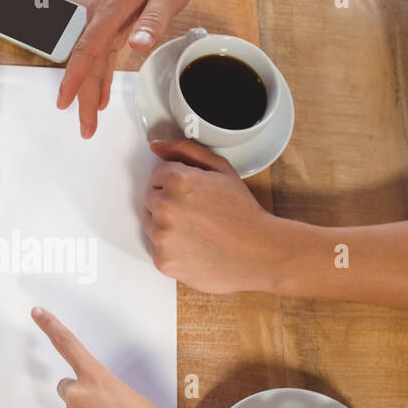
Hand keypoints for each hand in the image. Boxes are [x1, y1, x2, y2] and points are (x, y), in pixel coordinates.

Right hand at [57, 0, 197, 137]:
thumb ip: (153, 19)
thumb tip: (136, 46)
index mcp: (111, 8)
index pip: (87, 50)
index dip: (75, 79)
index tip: (66, 104)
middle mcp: (101, 13)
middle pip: (86, 61)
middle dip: (83, 96)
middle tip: (85, 129)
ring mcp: (105, 16)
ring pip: (92, 59)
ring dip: (90, 89)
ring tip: (90, 120)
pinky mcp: (112, 17)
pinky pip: (100, 52)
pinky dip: (99, 74)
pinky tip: (101, 94)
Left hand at [142, 139, 279, 292]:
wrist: (257, 253)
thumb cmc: (242, 212)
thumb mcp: (221, 169)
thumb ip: (185, 151)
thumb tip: (156, 147)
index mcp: (177, 180)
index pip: (158, 173)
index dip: (178, 183)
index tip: (195, 194)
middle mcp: (164, 207)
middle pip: (151, 197)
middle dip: (169, 202)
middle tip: (198, 213)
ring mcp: (161, 236)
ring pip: (151, 223)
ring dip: (167, 224)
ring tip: (197, 230)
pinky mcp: (162, 261)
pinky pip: (156, 247)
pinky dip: (170, 247)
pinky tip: (193, 246)